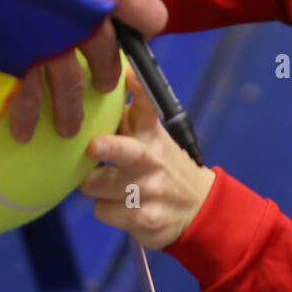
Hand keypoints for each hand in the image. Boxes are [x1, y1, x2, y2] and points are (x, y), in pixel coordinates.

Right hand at [0, 0, 168, 141]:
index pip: (151, 18)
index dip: (144, 26)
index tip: (134, 32)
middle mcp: (87, 18)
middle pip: (110, 60)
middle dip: (107, 75)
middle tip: (102, 84)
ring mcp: (52, 40)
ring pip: (71, 87)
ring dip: (70, 110)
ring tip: (68, 126)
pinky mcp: (18, 52)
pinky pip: (28, 92)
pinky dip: (26, 114)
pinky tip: (24, 129)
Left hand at [80, 66, 214, 249]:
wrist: (198, 208)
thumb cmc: (163, 164)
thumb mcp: (154, 135)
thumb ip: (130, 112)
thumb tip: (112, 78)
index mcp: (151, 134)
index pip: (147, 106)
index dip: (137, 89)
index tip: (129, 73)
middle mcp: (151, 160)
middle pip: (127, 152)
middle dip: (109, 148)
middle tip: (95, 147)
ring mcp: (147, 191)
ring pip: (95, 185)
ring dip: (94, 185)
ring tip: (109, 183)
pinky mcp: (141, 219)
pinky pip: (101, 210)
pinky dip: (106, 208)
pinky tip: (122, 205)